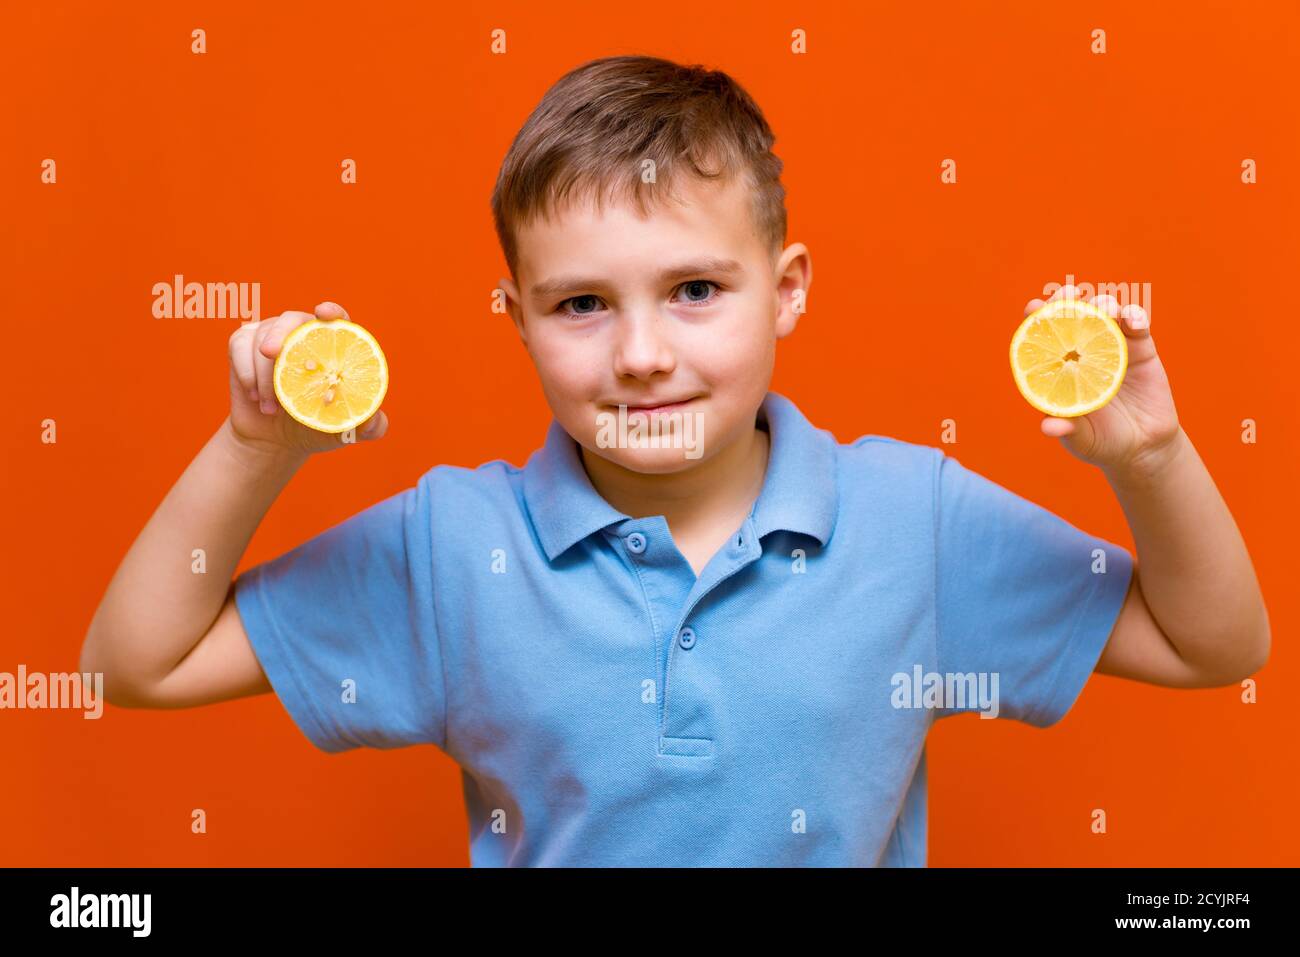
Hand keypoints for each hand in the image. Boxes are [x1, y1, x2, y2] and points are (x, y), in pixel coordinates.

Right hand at [226, 301, 387, 456]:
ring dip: (265, 376)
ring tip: (273, 408)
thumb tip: (375, 420)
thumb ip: (370, 426)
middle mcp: (303, 334)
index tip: (324, 312)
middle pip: (293, 318)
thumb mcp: (345, 430)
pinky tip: (254, 396)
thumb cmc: (315, 428)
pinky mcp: (244, 345)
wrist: (276, 441)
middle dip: (281, 333)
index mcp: (332, 346)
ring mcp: (272, 336)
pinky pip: (239, 345)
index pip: (336, 319)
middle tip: (271, 354)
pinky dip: (245, 372)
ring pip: (263, 337)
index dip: (332, 311)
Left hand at [1022, 285, 1181, 480]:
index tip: (1033, 307)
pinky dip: (1135, 316)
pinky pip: (1138, 326)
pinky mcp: (1141, 349)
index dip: (1037, 318)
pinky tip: (1132, 318)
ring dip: (1104, 305)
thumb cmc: (1103, 442)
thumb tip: (1048, 428)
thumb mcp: (1082, 440)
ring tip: (1104, 308)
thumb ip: (1067, 431)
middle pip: (1073, 317)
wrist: (1143, 447)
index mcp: (1061, 368)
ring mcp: (1113, 347)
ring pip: (1106, 315)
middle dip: (1068, 301)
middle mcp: (1083, 352)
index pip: (1045, 336)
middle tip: (1068, 293)